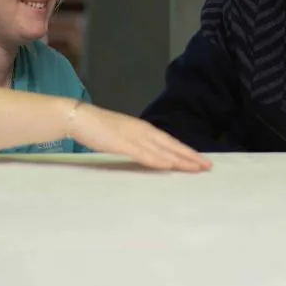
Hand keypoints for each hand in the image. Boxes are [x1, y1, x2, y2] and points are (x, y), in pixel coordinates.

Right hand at [69, 102, 212, 172]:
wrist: (78, 117)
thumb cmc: (98, 128)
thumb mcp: (122, 136)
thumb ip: (137, 143)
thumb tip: (151, 154)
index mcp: (143, 129)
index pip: (169, 141)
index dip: (186, 151)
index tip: (201, 161)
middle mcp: (142, 131)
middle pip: (170, 145)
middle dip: (190, 156)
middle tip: (207, 167)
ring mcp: (132, 136)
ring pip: (161, 149)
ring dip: (179, 159)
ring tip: (195, 168)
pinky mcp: (120, 143)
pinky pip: (142, 153)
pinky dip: (156, 159)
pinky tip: (168, 165)